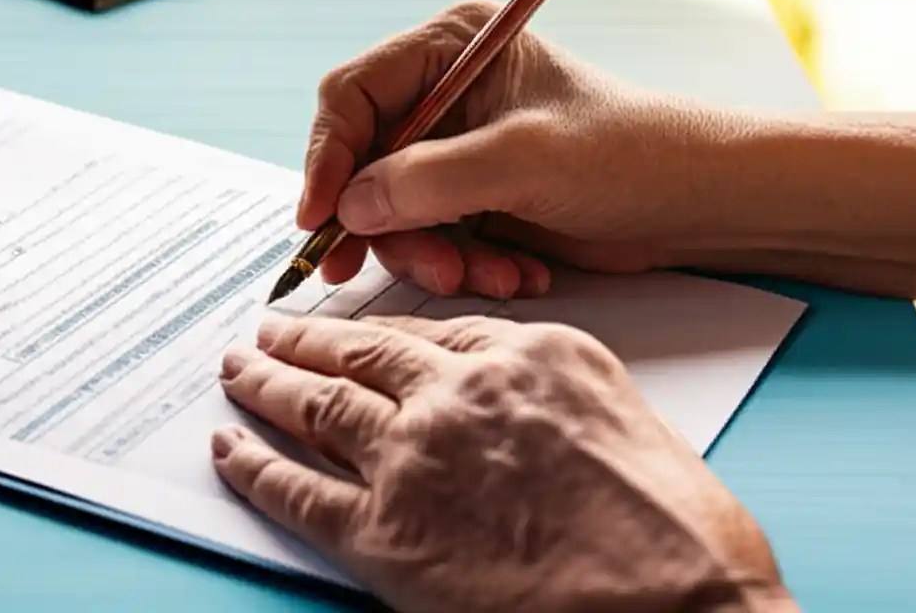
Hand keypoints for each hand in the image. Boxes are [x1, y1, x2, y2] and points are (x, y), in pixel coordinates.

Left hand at [212, 314, 796, 612]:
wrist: (686, 611)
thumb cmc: (678, 533)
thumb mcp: (622, 418)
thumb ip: (545, 394)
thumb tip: (501, 405)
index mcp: (528, 356)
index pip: (430, 332)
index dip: (377, 332)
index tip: (353, 332)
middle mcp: (459, 393)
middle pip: (361, 354)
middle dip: (307, 340)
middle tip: (272, 330)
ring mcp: (414, 458)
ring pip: (317, 404)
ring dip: (268, 383)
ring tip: (238, 368)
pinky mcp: (385, 535)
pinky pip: (297, 489)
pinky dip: (254, 465)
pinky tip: (230, 447)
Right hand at [300, 0, 729, 297]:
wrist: (698, 205)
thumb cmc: (630, 155)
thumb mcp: (525, 160)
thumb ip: (429, 180)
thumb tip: (349, 208)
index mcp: (452, 49)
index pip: (352, 96)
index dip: (328, 158)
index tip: (321, 219)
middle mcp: (444, 95)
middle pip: (365, 163)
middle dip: (388, 225)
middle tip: (410, 270)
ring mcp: (456, 151)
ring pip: (394, 213)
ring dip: (434, 255)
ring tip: (489, 276)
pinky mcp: (472, 199)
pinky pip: (431, 239)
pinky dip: (462, 266)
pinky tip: (514, 274)